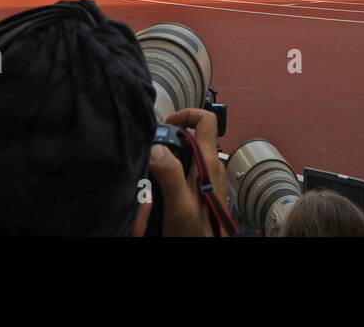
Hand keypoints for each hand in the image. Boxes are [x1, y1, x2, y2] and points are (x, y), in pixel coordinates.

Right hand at [147, 108, 228, 236]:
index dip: (186, 114)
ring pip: (189, 153)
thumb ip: (170, 174)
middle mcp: (211, 166)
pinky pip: (187, 170)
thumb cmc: (198, 234)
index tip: (167, 124)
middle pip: (195, 135)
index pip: (206, 120)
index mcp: (208, 163)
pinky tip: (159, 186)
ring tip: (152, 168)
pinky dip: (172, 171)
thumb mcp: (179, 205)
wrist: (207, 249)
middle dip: (173, 137)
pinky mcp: (202, 189)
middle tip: (154, 147)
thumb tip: (158, 147)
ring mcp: (208, 177)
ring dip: (170, 156)